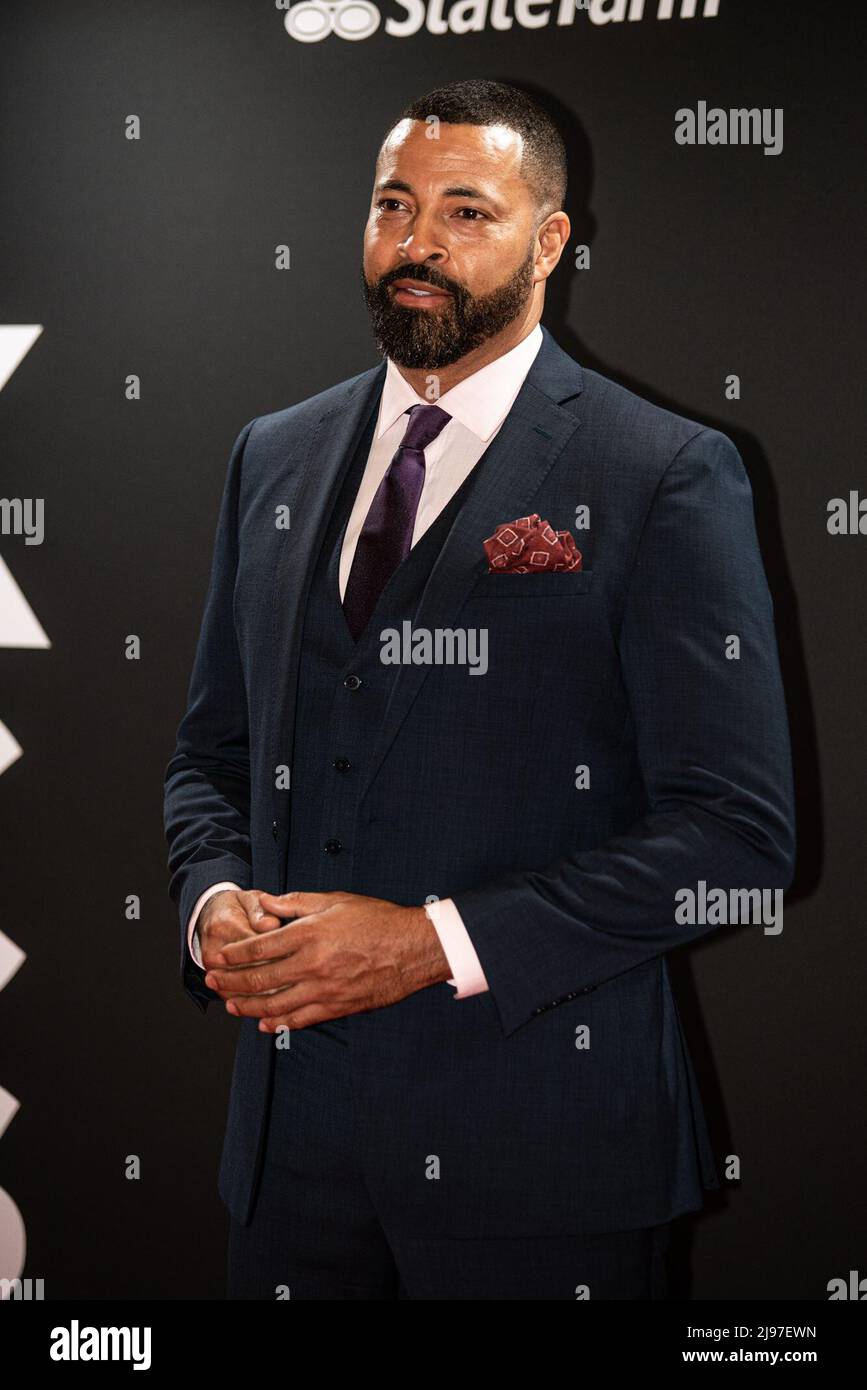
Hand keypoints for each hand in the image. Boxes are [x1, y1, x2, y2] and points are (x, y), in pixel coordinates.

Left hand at [202, 890, 451, 1029]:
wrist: (413, 949)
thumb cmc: (377, 920)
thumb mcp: (336, 901)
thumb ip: (297, 903)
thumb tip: (265, 900)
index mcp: (310, 933)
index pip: (260, 947)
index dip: (234, 953)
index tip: (219, 956)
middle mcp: (313, 964)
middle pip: (260, 978)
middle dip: (231, 981)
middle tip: (212, 982)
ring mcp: (324, 989)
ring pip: (275, 1004)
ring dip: (248, 1006)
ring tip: (230, 1006)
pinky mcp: (337, 1006)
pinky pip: (301, 1020)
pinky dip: (279, 1023)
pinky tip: (264, 1024)